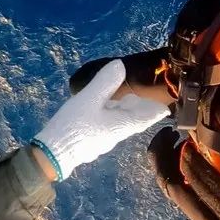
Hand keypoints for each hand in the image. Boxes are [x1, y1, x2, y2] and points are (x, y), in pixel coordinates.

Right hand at [33, 59, 168, 179]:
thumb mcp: (89, 99)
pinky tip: (103, 109)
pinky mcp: (90, 141)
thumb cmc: (75, 125)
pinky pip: (107, 126)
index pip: (145, 117)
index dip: (155, 111)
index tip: (166, 107)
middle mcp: (115, 135)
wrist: (52, 154)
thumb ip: (105, 83)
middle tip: (146, 98)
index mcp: (120, 125)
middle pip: (133, 120)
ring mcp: (102, 140)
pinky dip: (112, 115)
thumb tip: (120, 65)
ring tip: (126, 99)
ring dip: (125, 111)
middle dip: (140, 109)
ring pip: (119, 123)